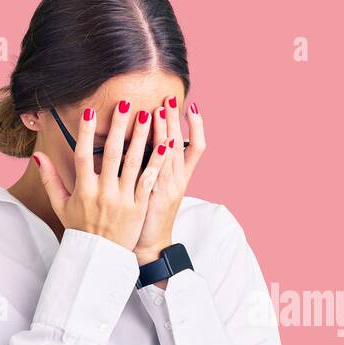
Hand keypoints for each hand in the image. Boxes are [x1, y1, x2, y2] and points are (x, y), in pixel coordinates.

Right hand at [32, 99, 169, 250]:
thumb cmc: (80, 229)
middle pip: (111, 153)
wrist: (100, 258)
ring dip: (141, 137)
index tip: (90, 111)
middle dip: (118, 126)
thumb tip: (38, 155)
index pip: (82, 154)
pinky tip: (166, 144)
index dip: (85, 132)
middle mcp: (103, 192)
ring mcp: (122, 199)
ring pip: (133, 163)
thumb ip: (51, 179)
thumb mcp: (61, 206)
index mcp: (83, 189)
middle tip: (125, 103)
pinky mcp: (139, 207)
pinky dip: (157, 162)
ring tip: (148, 115)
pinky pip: (149, 180)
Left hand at [133, 95, 205, 264]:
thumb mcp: (156, 191)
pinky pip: (157, 169)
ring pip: (170, 153)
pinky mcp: (155, 195)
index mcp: (181, 179)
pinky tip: (151, 138)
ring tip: (160, 108)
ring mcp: (168, 188)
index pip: (196, 148)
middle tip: (170, 98)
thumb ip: (156, 169)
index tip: (191, 107)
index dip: (197, 127)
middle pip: (181, 143)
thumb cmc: (148, 218)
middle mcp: (178, 180)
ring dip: (165, 129)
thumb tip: (152, 146)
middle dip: (176, 120)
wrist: (147, 246)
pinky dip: (155, 152)